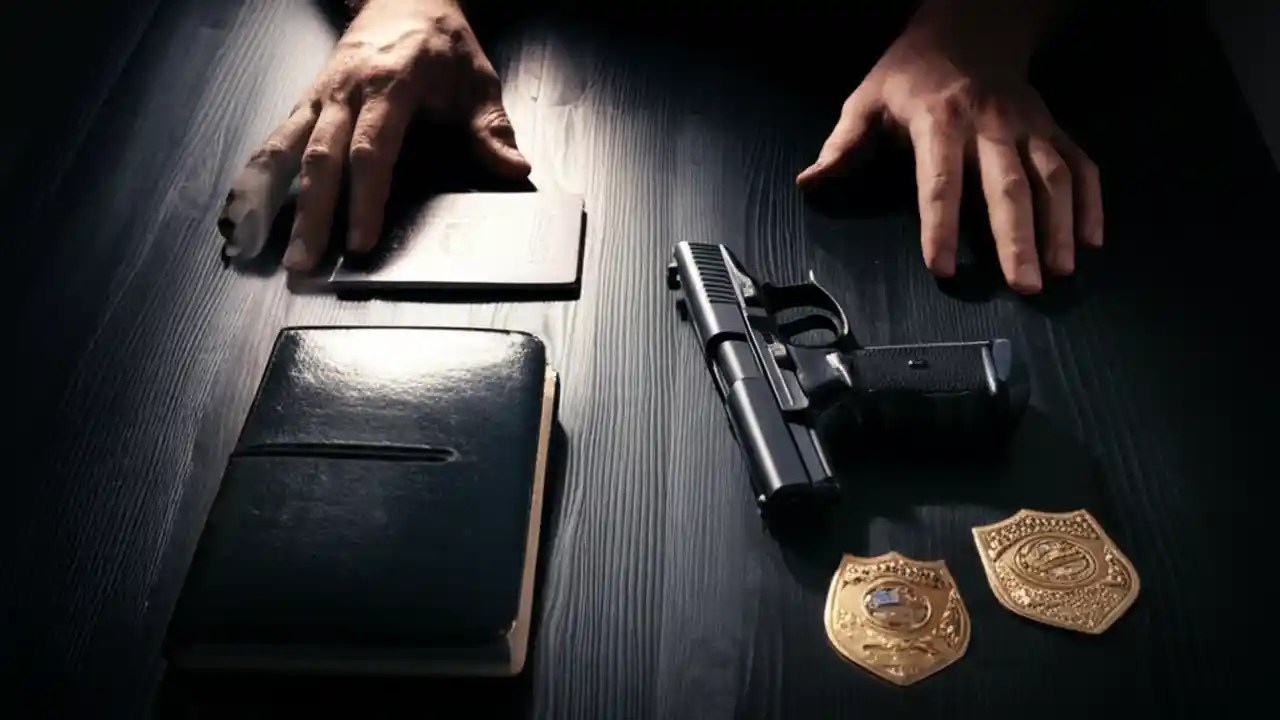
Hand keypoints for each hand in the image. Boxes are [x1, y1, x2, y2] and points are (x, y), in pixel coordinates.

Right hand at [218, 0, 529, 270]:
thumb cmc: (442, 43)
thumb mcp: (477, 79)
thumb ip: (491, 128)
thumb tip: (513, 168)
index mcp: (392, 87)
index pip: (372, 151)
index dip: (364, 198)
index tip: (360, 240)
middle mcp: (347, 92)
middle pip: (321, 158)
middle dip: (309, 215)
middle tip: (302, 263)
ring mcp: (319, 96)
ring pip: (285, 148)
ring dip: (267, 198)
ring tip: (250, 243)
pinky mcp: (305, 101)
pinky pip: (275, 139)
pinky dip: (254, 175)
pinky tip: (238, 210)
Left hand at [796, 0, 1101, 293]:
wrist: (970, 26)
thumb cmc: (912, 73)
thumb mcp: (868, 99)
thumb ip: (843, 145)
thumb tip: (810, 183)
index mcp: (940, 121)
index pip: (939, 182)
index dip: (938, 226)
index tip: (940, 268)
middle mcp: (990, 125)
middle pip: (1007, 186)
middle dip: (1016, 237)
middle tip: (1023, 286)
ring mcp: (1028, 127)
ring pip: (1051, 179)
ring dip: (1059, 227)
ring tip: (1059, 272)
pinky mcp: (1052, 128)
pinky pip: (1080, 164)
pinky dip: (1092, 203)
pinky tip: (1093, 242)